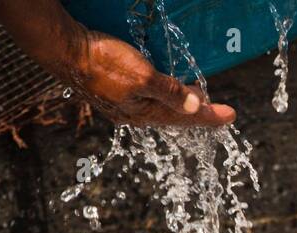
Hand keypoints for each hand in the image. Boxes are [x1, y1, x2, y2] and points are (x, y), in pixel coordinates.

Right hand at [0, 0, 234, 127]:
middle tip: (218, 109)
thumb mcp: (141, 76)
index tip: (231, 115)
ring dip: (180, 104)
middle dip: (197, 113)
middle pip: (173, 115)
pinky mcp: (112, 89)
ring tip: (197, 100)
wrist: (65, 50)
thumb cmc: (103, 62)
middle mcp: (133, 113)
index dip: (209, 116)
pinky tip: (162, 89)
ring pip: (159, 107)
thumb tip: (194, 107)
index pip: (185, 118)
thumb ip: (169, 92)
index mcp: (143, 113)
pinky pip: (146, 97)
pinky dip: (162, 95)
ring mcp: (122, 102)